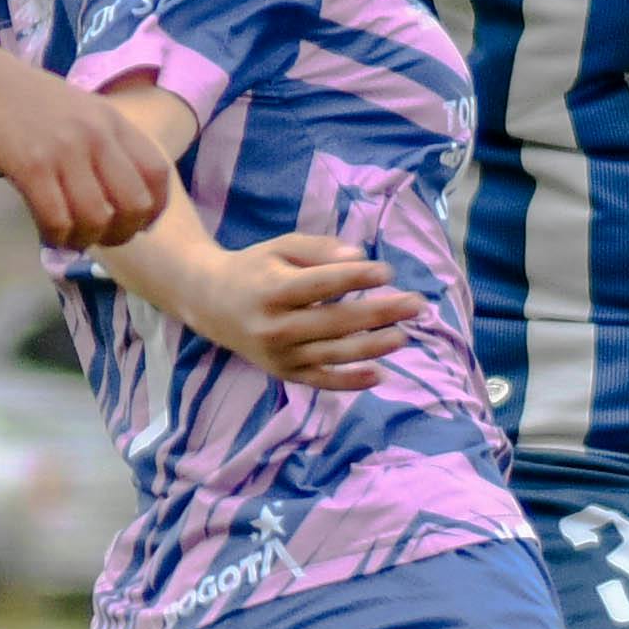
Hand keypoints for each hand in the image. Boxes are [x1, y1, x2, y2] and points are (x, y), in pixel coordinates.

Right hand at [0, 53, 171, 249]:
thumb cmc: (14, 94)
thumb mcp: (74, 108)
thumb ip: (99, 141)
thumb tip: (113, 189)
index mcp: (111, 119)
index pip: (157, 174)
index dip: (153, 210)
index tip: (135, 224)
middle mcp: (96, 134)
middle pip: (135, 204)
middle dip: (122, 233)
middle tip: (98, 236)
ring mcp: (65, 150)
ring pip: (98, 219)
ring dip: (86, 239)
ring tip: (69, 237)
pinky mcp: (31, 166)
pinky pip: (59, 220)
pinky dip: (57, 237)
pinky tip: (47, 231)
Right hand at [181, 234, 424, 390]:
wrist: (211, 305)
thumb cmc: (256, 269)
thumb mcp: (280, 247)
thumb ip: (319, 250)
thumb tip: (359, 257)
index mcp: (274, 290)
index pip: (322, 285)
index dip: (357, 278)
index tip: (388, 271)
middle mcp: (276, 326)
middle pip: (336, 322)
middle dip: (380, 313)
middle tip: (416, 305)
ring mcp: (281, 355)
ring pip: (333, 354)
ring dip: (373, 346)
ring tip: (403, 336)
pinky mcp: (285, 373)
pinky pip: (322, 381)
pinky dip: (351, 381)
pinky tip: (380, 375)